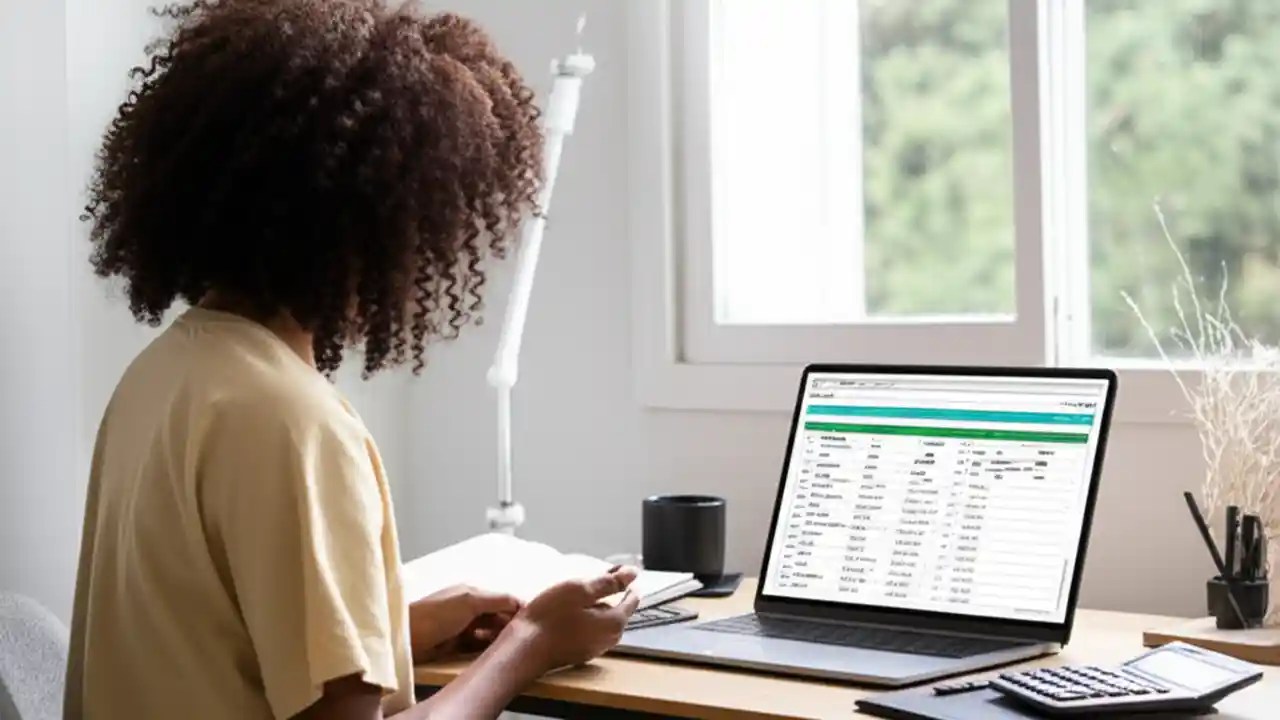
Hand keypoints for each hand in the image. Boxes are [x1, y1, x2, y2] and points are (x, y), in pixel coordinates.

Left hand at [409, 585, 521, 661]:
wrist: (406, 637)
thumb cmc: (437, 615)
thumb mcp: (470, 601)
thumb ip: (497, 599)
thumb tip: (522, 601)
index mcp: (472, 591)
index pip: (503, 598)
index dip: (518, 607)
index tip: (533, 620)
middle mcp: (469, 607)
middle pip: (498, 614)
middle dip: (510, 623)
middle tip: (522, 636)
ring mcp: (463, 625)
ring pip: (489, 630)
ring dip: (499, 635)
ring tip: (509, 643)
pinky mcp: (456, 644)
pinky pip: (478, 644)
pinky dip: (486, 645)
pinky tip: (493, 650)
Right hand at [503, 567, 640, 672]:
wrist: (523, 651)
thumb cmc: (550, 617)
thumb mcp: (579, 590)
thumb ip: (608, 582)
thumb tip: (634, 573)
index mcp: (614, 623)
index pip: (632, 599)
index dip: (626, 581)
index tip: (618, 568)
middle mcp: (610, 639)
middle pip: (618, 611)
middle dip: (612, 593)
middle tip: (598, 576)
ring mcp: (594, 649)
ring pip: (603, 621)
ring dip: (597, 606)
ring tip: (583, 592)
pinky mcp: (579, 654)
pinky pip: (591, 631)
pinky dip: (587, 618)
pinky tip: (572, 612)